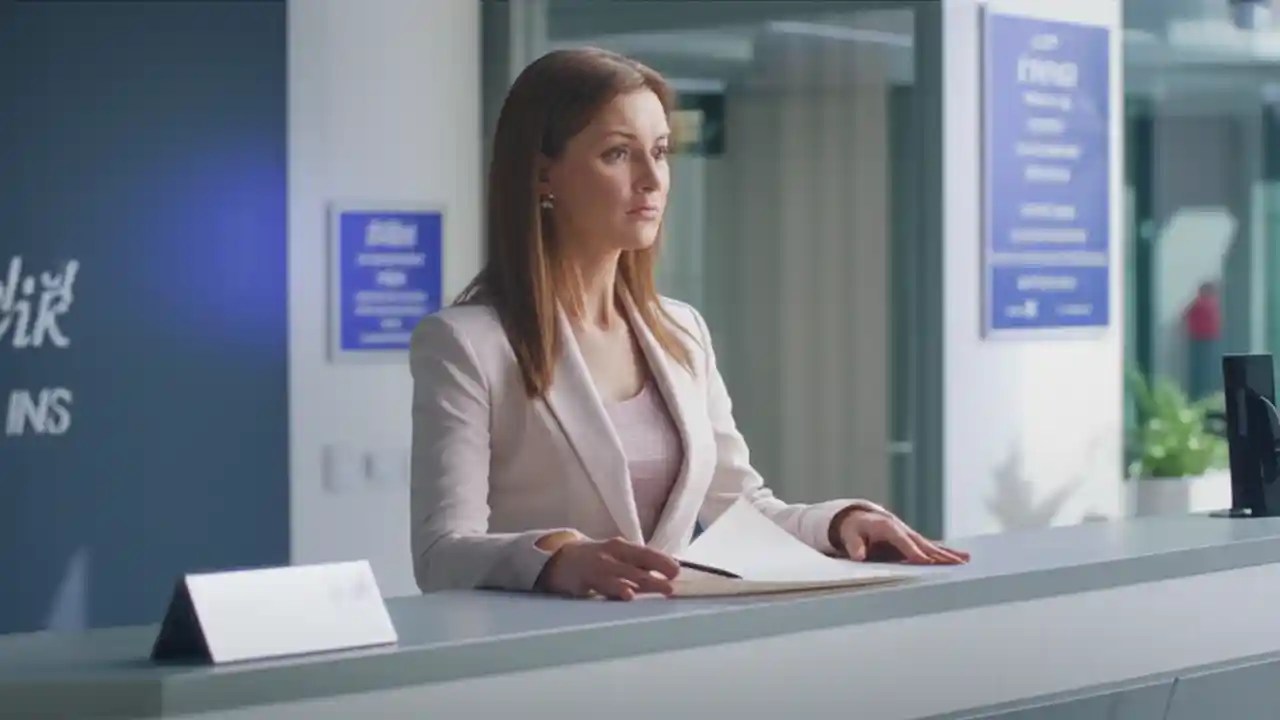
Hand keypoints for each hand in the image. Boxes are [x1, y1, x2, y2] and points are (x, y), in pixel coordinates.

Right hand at [535, 536, 680, 599]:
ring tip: (658, 589)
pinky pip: (603, 585)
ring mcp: (599, 566)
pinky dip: (617, 589)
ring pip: (624, 575)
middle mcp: (612, 554)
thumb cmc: (596, 560)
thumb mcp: (616, 557)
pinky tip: (627, 595)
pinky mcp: (586, 579)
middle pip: (638, 565)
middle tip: (672, 587)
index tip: (677, 571)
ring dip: (643, 583)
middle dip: (657, 575)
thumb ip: (638, 565)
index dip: (662, 561)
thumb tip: (668, 574)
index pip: (646, 553)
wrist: (559, 560)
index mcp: (622, 547)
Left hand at [831, 507, 969, 564]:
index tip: (926, 561)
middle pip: (923, 544)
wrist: (859, 518)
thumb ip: (854, 545)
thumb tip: (859, 556)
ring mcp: (910, 535)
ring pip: (931, 546)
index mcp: (888, 527)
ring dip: (948, 554)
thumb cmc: (854, 529)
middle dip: (939, 554)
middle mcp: (903, 529)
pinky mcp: (913, 541)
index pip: (903, 542)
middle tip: (956, 563)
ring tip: (966, 559)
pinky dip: (945, 553)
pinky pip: (931, 548)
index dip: (914, 552)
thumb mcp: (849, 535)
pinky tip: (962, 558)